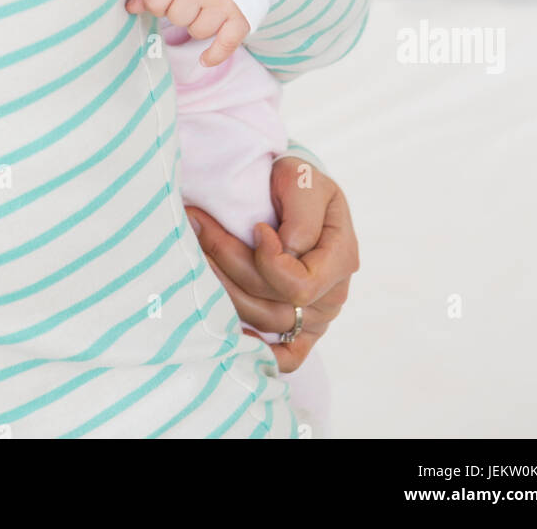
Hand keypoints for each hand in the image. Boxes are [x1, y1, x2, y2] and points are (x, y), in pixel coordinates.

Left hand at [125, 0, 249, 66]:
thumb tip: (131, 8)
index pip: (154, 2)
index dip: (157, 1)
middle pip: (177, 18)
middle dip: (179, 11)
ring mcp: (223, 1)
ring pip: (199, 32)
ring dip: (198, 24)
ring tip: (204, 7)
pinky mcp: (242, 14)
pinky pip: (226, 45)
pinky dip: (215, 54)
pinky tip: (205, 58)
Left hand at [184, 160, 358, 372]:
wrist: (295, 191)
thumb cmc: (299, 182)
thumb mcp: (303, 179)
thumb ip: (299, 214)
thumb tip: (276, 246)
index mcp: (341, 257)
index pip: (300, 285)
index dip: (269, 262)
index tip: (254, 227)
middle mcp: (332, 294)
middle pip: (273, 304)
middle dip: (229, 263)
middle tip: (197, 224)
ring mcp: (316, 316)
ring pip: (263, 322)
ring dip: (222, 289)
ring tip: (194, 251)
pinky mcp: (301, 329)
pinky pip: (286, 357)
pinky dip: (260, 352)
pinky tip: (230, 332)